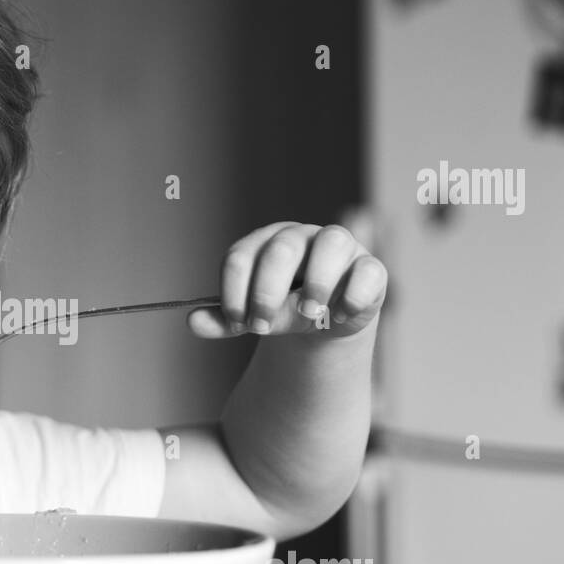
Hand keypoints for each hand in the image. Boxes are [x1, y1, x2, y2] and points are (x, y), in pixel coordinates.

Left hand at [188, 222, 387, 339]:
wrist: (325, 322)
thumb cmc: (283, 309)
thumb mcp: (251, 317)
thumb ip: (223, 321)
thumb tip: (192, 322)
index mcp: (264, 243)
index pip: (241, 256)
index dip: (234, 292)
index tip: (236, 324)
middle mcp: (302, 237)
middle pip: (281, 248)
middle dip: (267, 291)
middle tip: (261, 326)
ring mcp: (339, 247)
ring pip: (332, 241)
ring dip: (317, 282)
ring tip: (307, 315)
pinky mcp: (370, 267)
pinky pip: (368, 270)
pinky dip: (353, 294)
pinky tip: (339, 317)